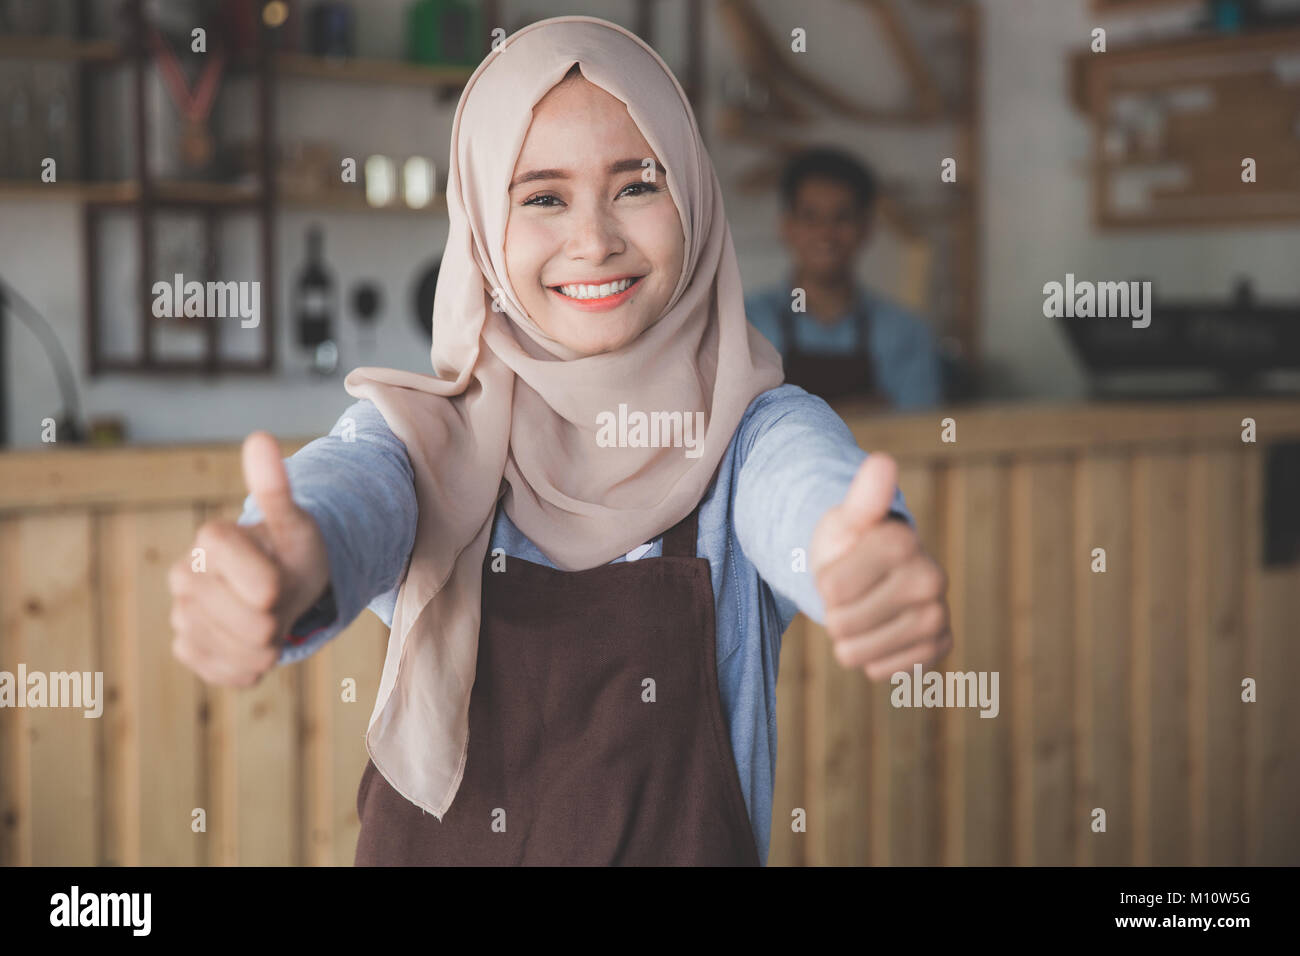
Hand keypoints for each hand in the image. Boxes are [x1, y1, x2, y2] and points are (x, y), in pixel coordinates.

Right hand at [168, 431, 331, 686]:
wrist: (280, 584)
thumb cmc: (291, 551)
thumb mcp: (295, 524)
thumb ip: (275, 488)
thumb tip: (259, 437)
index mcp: (211, 539)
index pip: (258, 583)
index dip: (275, 587)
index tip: (279, 577)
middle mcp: (185, 576)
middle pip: (253, 622)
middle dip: (279, 617)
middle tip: (278, 601)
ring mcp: (182, 615)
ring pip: (243, 651)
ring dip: (270, 644)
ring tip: (270, 619)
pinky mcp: (188, 648)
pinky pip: (230, 672)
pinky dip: (253, 664)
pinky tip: (253, 643)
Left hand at [809, 452, 951, 680]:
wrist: (875, 576)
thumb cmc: (851, 545)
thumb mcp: (847, 520)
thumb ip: (863, 496)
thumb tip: (882, 461)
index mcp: (902, 542)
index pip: (830, 589)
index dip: (824, 582)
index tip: (842, 565)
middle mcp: (931, 578)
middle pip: (842, 624)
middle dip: (835, 612)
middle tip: (852, 593)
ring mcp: (938, 615)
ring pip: (857, 653)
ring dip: (849, 638)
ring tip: (862, 613)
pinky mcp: (939, 647)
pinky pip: (879, 670)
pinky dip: (870, 657)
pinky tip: (880, 632)